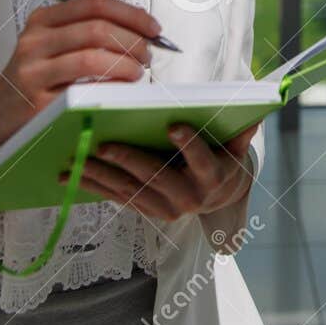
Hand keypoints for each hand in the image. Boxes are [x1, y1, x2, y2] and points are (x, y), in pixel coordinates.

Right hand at [0, 0, 157, 138]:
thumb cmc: (37, 74)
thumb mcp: (54, 42)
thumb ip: (90, 31)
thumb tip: (142, 26)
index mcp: (43, 20)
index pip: (95, 4)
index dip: (131, 14)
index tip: (154, 28)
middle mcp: (35, 41)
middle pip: (97, 30)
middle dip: (133, 41)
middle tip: (147, 55)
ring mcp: (34, 71)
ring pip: (92, 59)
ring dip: (126, 65)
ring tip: (137, 73)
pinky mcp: (38, 102)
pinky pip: (84, 90)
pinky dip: (111, 88)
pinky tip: (121, 89)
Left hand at [62, 122, 259, 226]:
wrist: (218, 196)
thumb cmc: (224, 159)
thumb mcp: (237, 148)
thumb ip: (241, 132)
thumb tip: (254, 113)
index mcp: (212, 177)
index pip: (202, 161)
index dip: (189, 144)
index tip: (173, 125)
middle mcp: (189, 198)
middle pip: (156, 178)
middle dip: (129, 160)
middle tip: (105, 143)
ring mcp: (165, 208)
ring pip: (130, 190)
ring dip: (101, 175)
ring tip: (76, 159)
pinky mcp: (146, 211)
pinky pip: (116, 199)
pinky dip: (93, 186)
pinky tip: (70, 175)